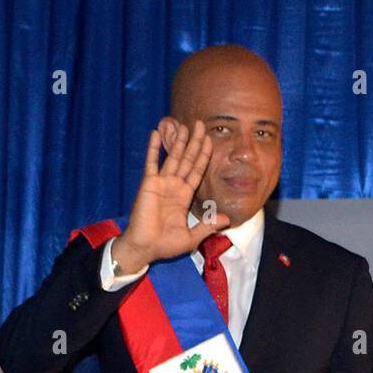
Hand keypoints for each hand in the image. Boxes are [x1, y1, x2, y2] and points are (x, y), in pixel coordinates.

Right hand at [113, 120, 229, 272]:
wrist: (145, 248)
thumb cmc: (165, 245)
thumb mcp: (191, 237)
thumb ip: (208, 226)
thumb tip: (228, 220)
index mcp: (184, 197)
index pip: (197, 172)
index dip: (203, 156)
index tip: (210, 141)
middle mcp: (174, 187)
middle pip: (187, 160)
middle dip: (194, 142)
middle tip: (201, 124)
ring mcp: (161, 183)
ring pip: (172, 158)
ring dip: (178, 141)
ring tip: (184, 125)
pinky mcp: (148, 183)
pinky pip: (152, 163)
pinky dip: (153, 148)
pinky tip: (155, 133)